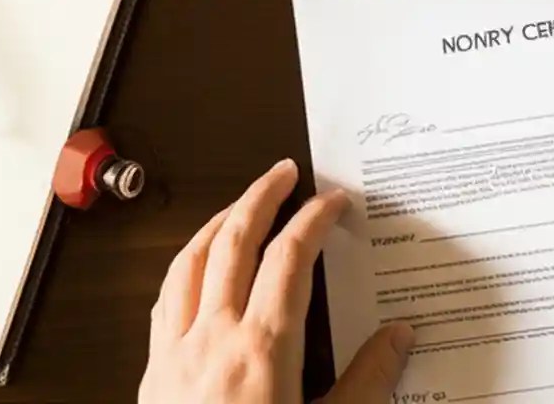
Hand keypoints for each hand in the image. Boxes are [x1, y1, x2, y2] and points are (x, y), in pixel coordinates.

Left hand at [139, 159, 414, 403]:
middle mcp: (212, 337)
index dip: (313, 217)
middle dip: (260, 196)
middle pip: (232, 240)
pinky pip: (164, 299)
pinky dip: (184, 266)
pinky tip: (195, 269)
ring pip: (189, 261)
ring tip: (238, 206)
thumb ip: (367, 380)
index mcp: (263, 347)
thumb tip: (400, 335)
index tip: (333, 200)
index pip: (289, 257)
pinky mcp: (153, 375)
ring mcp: (175, 353)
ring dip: (216, 223)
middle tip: (283, 171)